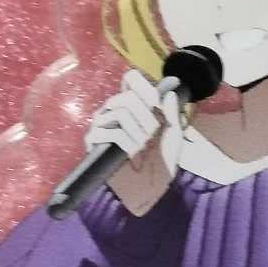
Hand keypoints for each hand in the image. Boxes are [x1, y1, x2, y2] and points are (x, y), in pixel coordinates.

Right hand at [85, 69, 182, 213]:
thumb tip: (168, 92)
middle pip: (128, 97)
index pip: (131, 79)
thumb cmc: (162, 160)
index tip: (157, 104)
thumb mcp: (174, 134)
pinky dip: (127, 143)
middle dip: (146, 117)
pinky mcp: (93, 141)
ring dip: (138, 132)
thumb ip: (172, 112)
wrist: (152, 187)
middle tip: (152, 135)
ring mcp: (101, 124)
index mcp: (133, 104)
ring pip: (120, 112)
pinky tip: (134, 155)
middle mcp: (114, 109)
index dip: (144, 87)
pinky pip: (109, 131)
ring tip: (143, 147)